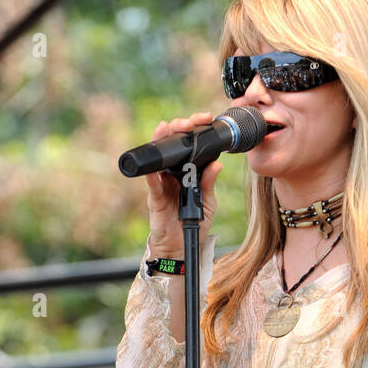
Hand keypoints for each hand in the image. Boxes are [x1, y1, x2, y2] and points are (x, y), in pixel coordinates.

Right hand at [146, 112, 223, 253]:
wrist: (181, 247)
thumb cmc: (193, 224)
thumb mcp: (207, 202)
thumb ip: (210, 183)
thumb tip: (217, 163)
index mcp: (188, 172)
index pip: (190, 146)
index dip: (195, 131)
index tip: (205, 120)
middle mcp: (173, 174)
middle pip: (172, 145)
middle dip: (178, 129)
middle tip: (187, 123)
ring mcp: (162, 183)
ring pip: (159, 158)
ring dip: (161, 140)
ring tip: (165, 128)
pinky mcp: (154, 197)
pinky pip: (151, 181)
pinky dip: (150, 171)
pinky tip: (152, 163)